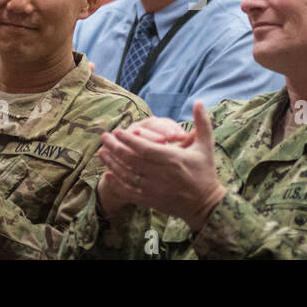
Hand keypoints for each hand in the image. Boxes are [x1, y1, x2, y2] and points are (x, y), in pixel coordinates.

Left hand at [96, 102, 226, 230]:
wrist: (205, 204)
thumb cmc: (205, 172)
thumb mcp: (206, 146)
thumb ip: (202, 123)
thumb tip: (198, 102)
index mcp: (174, 160)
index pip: (145, 148)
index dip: (129, 140)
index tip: (118, 131)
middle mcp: (162, 175)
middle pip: (131, 160)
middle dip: (115, 148)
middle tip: (104, 137)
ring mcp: (154, 189)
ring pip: (127, 175)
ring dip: (112, 163)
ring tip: (101, 152)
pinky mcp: (150, 201)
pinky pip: (129, 191)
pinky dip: (117, 182)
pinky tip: (107, 174)